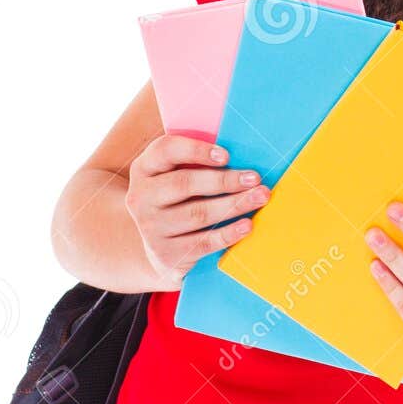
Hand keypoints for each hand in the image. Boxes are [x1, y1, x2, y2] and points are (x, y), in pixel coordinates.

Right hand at [126, 135, 268, 287]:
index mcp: (145, 169)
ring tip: (260, 197)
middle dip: (224, 180)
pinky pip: (203, 242)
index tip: (226, 155)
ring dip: (233, 205)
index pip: (166, 150)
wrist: (157, 247)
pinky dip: (228, 233)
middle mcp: (141, 196)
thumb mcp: (175, 175)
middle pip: (184, 183)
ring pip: (197, 214)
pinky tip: (247, 225)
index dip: (196, 150)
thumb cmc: (178, 199)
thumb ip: (196, 161)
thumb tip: (243, 151)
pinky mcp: (167, 253)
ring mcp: (151, 227)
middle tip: (255, 178)